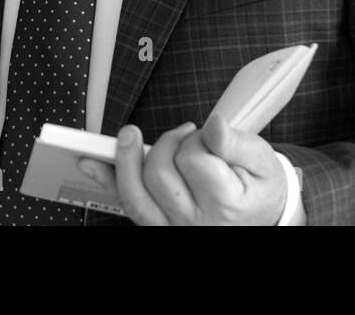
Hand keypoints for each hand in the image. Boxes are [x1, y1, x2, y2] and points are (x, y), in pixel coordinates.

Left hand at [78, 116, 287, 224]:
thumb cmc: (259, 187)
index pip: (193, 159)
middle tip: (187, 136)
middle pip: (159, 174)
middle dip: (168, 144)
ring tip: (129, 135)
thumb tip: (213, 126)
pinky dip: (107, 181)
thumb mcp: (262, 159)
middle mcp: (195, 222)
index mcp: (225, 203)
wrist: (263, 217)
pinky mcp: (159, 227)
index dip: (197, 138)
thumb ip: (235, 142)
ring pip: (135, 195)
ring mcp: (173, 228)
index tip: (209, 136)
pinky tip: (91, 163)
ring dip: (126, 159)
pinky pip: (127, 206)